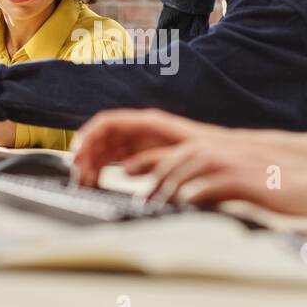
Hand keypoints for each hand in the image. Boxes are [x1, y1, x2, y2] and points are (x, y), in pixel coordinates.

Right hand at [71, 109, 227, 186]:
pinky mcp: (144, 154)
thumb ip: (153, 160)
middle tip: (79, 177)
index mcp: (148, 123)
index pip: (107, 123)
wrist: (229, 153)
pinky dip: (104, 169)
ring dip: (93, 164)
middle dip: (87, 155)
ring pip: (107, 148)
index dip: (88, 137)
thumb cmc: (209, 150)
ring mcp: (142, 141)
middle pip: (103, 137)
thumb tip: (127, 169)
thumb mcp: (182, 155)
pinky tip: (99, 182)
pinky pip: (116, 158)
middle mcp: (141, 129)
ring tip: (85, 183)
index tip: (77, 155)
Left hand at [127, 141, 306, 218]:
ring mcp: (240, 164)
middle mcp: (232, 152)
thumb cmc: (295, 189)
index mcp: (231, 151)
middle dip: (151, 168)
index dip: (153, 158)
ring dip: (168, 183)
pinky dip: (195, 196)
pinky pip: (214, 185)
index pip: (182, 150)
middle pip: (180, 155)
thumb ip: (226, 186)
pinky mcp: (250, 181)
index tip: (128, 170)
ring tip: (151, 201)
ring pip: (191, 166)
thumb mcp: (254, 183)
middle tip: (131, 184)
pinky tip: (183, 207)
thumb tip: (199, 201)